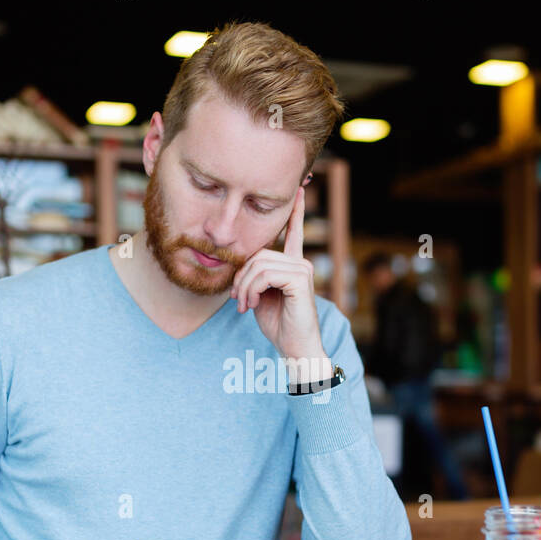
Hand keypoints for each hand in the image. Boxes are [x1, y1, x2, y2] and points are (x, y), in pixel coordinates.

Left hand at [231, 186, 326, 364]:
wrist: (296, 349)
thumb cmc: (279, 325)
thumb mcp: (260, 297)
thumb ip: (254, 277)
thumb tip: (241, 268)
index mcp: (293, 264)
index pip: (293, 232)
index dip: (295, 211)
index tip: (299, 190)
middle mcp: (301, 262)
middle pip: (259, 254)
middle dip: (241, 276)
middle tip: (237, 299)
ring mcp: (303, 269)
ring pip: (259, 264)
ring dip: (243, 286)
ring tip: (243, 305)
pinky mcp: (300, 279)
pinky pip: (264, 275)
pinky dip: (251, 290)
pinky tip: (251, 305)